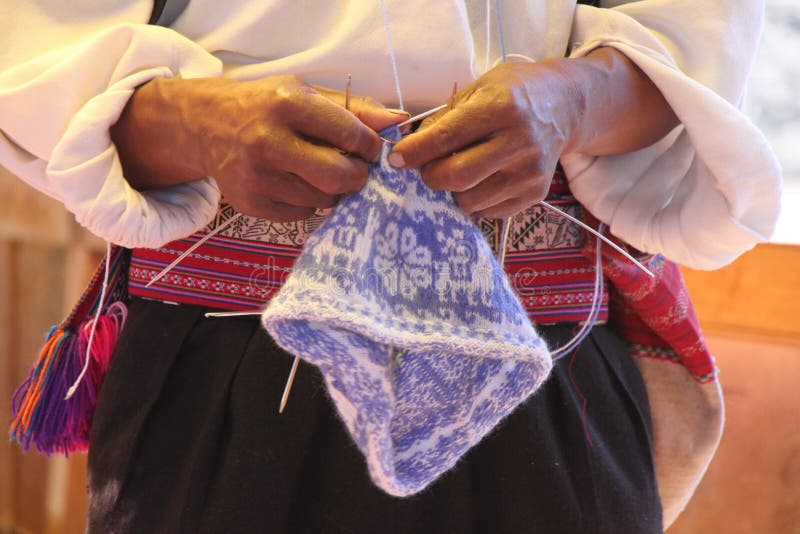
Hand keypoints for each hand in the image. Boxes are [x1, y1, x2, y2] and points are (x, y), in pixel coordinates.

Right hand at [112, 75, 408, 220]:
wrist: (206, 125)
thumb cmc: (267, 106)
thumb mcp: (306, 95)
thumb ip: (354, 109)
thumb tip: (398, 121)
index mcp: (286, 105)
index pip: (350, 134)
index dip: (371, 147)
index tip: (372, 150)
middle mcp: (268, 141)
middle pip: (338, 176)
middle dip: (358, 177)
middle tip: (356, 170)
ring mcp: (257, 176)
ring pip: (323, 199)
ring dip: (333, 190)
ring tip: (319, 171)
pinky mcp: (251, 203)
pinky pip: (303, 212)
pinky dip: (309, 201)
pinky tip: (296, 182)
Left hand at [387, 60, 579, 218]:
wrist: (565, 106)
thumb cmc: (513, 94)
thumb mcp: (478, 89)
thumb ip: (444, 119)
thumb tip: (408, 150)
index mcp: (501, 107)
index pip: (447, 138)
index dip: (415, 152)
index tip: (396, 160)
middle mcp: (519, 141)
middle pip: (457, 177)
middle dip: (431, 177)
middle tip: (428, 169)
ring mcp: (530, 171)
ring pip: (470, 201)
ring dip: (453, 192)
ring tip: (458, 172)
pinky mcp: (535, 193)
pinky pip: (489, 211)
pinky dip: (475, 200)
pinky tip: (481, 180)